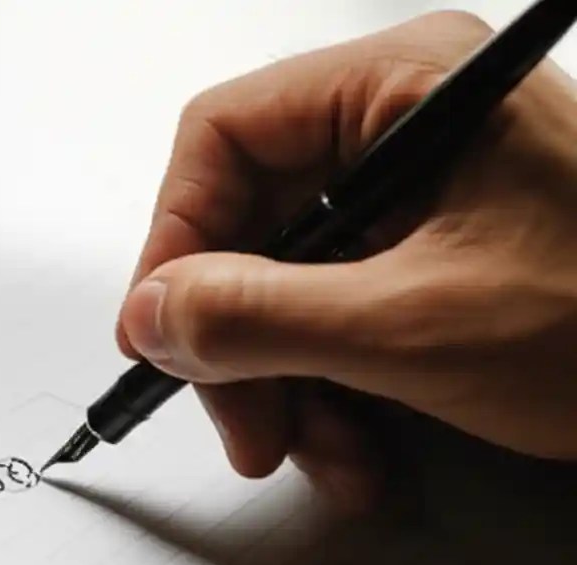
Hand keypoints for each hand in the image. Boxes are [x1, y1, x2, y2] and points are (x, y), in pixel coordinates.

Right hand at [117, 11, 576, 512]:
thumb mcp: (416, 328)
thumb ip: (261, 317)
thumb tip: (150, 314)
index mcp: (402, 88)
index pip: (224, 137)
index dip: (174, 241)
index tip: (157, 333)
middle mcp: (402, 127)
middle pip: (251, 223)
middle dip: (240, 342)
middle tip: (246, 428)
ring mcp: (419, 193)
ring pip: (288, 282)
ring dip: (287, 383)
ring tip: (325, 458)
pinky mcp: (432, 253)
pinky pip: (338, 312)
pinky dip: (334, 389)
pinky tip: (363, 450)